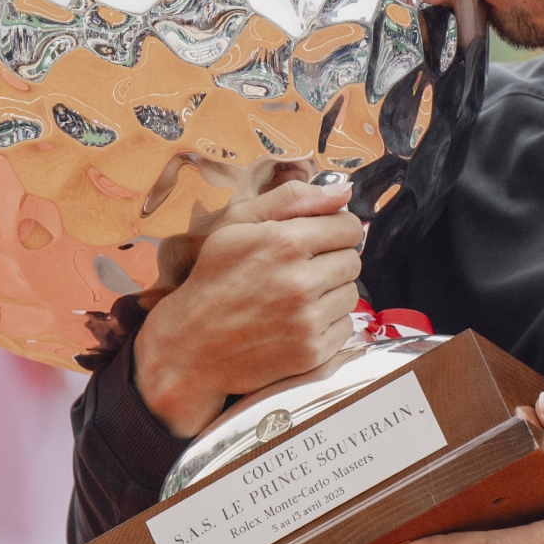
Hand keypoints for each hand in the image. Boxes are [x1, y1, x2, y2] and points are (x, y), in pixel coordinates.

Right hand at [133, 180, 363, 437]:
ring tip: (296, 297)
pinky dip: (328, 324)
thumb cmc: (214, 277)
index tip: (318, 239)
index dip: (335, 230)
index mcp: (286, 242)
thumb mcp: (237, 224)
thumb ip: (291, 198)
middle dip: (332, 260)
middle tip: (301, 270)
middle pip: (353, 261)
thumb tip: (344, 190)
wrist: (190, 346)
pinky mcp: (312, 353)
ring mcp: (308, 321)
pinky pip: (345, 328)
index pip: (349, 227)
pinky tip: (297, 322)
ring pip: (351, 294)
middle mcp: (302, 282)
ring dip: (331, 293)